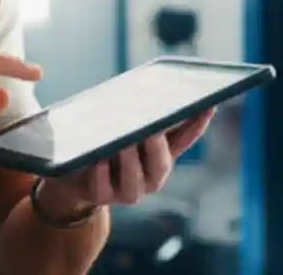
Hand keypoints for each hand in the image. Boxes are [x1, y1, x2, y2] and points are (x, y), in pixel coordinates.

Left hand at [36, 108, 216, 217]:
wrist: (74, 172)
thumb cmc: (105, 140)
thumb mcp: (123, 124)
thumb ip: (138, 112)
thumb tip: (149, 85)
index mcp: (161, 155)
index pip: (185, 139)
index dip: (198, 124)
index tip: (209, 104)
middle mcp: (150, 177)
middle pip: (161, 165)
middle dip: (157, 147)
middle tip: (153, 128)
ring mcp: (127, 190)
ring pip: (134, 181)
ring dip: (130, 160)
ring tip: (123, 141)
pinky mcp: (102, 197)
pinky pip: (103, 188)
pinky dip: (102, 174)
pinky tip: (98, 160)